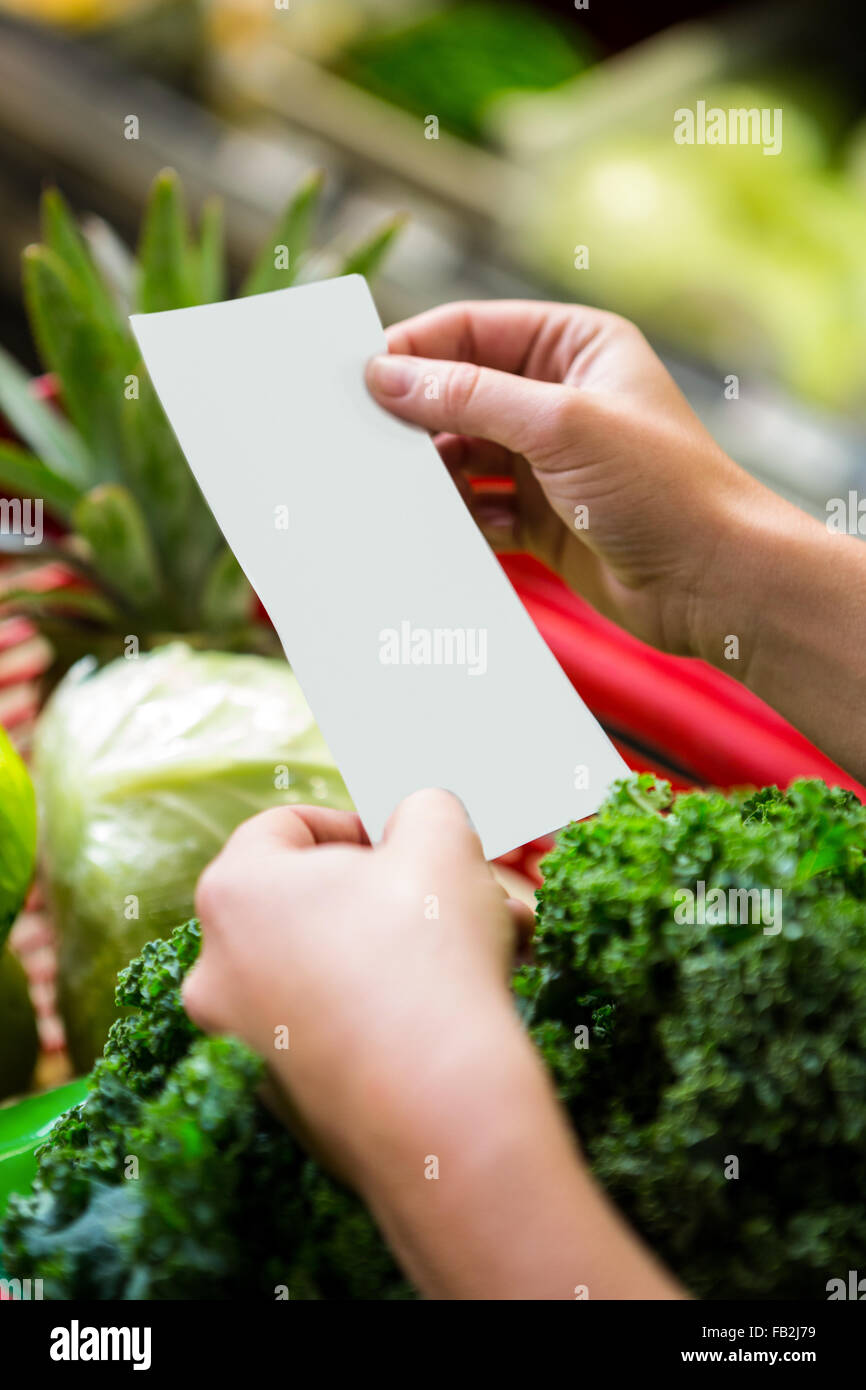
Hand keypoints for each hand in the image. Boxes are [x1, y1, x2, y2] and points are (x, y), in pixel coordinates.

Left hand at [184, 792, 681, 1298]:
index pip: (284, 826)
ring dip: (384, 952)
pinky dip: (376, 1016)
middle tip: (440, 898)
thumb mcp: (442, 837)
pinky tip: (444, 1015)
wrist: (440, 1110)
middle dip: (376, 893)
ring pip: (319, 971)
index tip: (404, 840)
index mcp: (233, 892)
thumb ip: (424, 805)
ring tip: (463, 954)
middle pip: (299, 902)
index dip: (354, 821)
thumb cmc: (430, 952)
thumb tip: (419, 816)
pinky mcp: (281, 1101)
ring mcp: (240, 1043)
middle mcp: (215, 967)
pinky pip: (328, 1034)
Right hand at [365, 299, 773, 657]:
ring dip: (431, 471)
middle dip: (415, 417)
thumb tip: (386, 376)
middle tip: (361, 441)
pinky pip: (479, 507)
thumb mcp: (560, 425)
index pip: (471, 330)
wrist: (715, 584)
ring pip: (464, 453)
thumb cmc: (662, 487)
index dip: (414, 351)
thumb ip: (469, 396)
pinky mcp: (542, 519)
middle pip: (460, 392)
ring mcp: (549, 461)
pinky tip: (432, 527)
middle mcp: (558, 397)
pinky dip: (455, 516)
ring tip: (393, 488)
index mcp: (574, 346)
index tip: (360, 379)